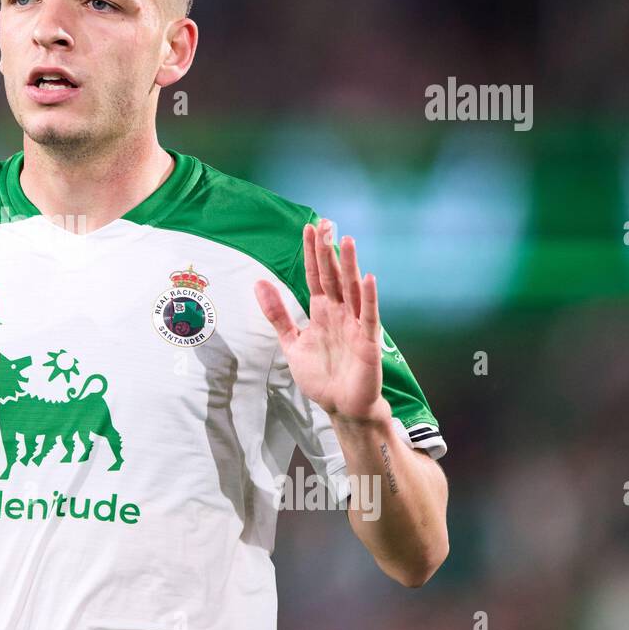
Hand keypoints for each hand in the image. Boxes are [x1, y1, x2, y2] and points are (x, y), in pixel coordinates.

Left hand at [253, 219, 386, 422]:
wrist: (341, 406)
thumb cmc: (321, 376)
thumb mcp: (291, 342)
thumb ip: (277, 314)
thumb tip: (259, 282)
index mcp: (322, 311)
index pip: (315, 276)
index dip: (311, 253)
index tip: (309, 228)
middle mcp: (340, 313)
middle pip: (333, 276)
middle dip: (328, 250)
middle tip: (326, 222)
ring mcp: (356, 324)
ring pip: (353, 289)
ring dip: (350, 265)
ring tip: (347, 240)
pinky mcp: (369, 341)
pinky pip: (369, 315)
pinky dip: (369, 297)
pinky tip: (368, 277)